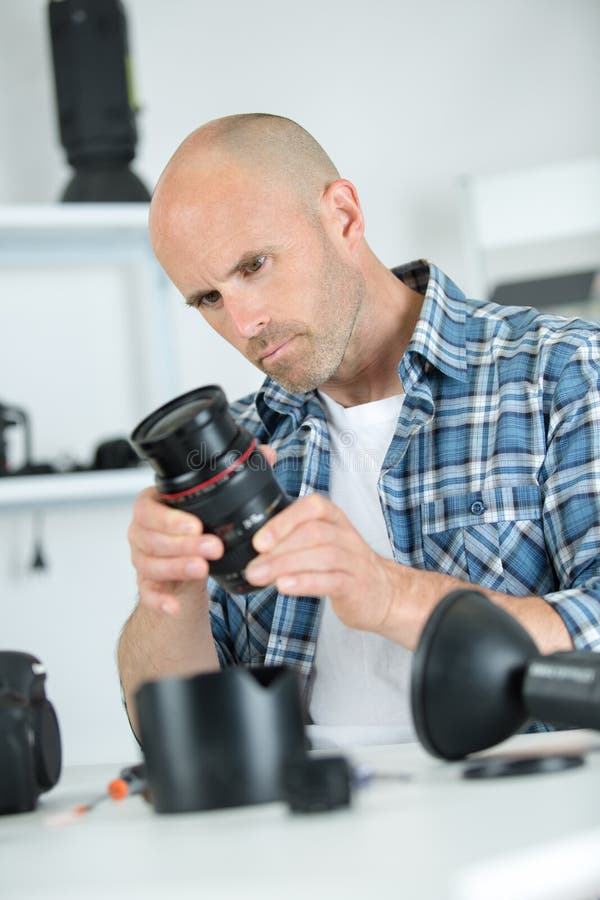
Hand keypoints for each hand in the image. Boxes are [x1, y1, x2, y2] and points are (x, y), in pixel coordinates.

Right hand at [128, 444, 276, 613]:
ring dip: (177, 567)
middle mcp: (142, 532)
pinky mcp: (148, 584)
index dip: (170, 519)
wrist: (184, 566)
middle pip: (151, 537)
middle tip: (212, 547)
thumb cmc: (196, 528)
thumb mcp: (212, 503)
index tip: (197, 524)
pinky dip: (160, 600)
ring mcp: (142, 558)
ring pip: (150, 564)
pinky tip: (175, 604)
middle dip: (183, 544)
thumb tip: (266, 453)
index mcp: (153, 506)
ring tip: (202, 569)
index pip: (149, 509)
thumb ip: (237, 475)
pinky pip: (148, 593)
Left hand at [244, 493, 396, 633]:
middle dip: (279, 548)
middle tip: (253, 566)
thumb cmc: (344, 565)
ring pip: (322, 555)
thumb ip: (293, 537)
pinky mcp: (356, 586)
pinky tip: (284, 587)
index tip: (258, 541)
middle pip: (313, 532)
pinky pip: (331, 580)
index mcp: (334, 519)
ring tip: (260, 576)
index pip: (312, 507)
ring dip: (285, 565)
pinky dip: (305, 582)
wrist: (384, 594)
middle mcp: (346, 535)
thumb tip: (253, 545)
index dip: (283, 522)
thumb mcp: (322, 542)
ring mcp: (354, 561)